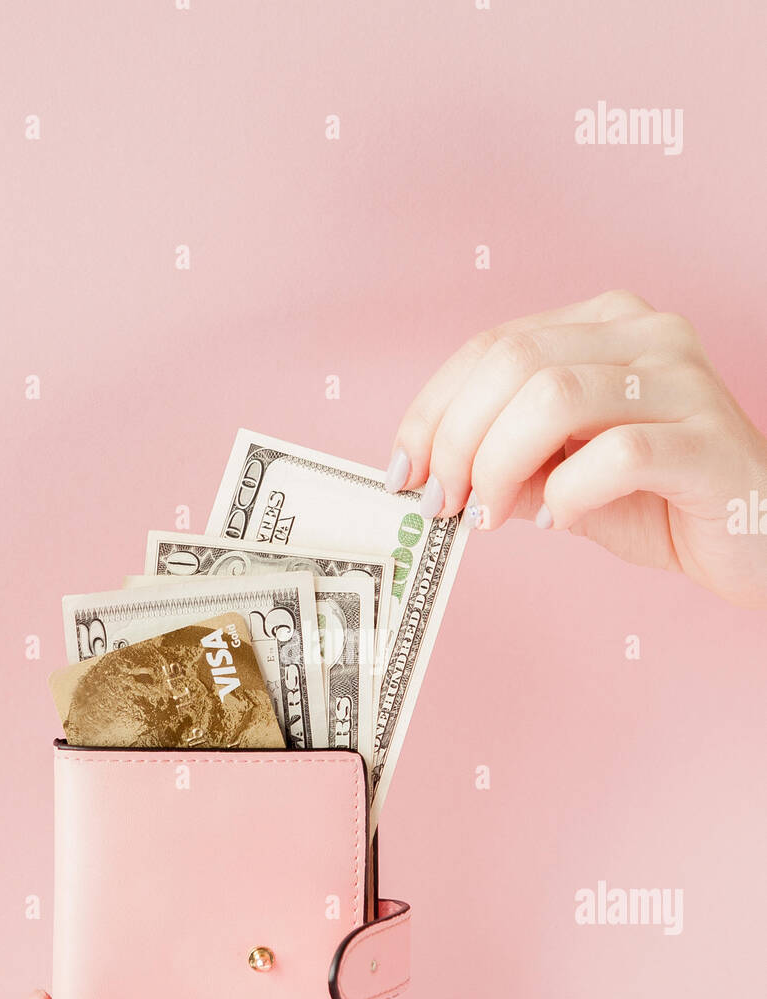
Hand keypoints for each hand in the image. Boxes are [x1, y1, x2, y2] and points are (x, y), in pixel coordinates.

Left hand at [387, 290, 766, 605]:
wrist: (758, 536)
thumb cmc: (660, 499)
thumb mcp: (563, 473)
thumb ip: (508, 458)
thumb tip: (432, 474)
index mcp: (603, 325)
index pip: (494, 345)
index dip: (435, 409)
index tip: (404, 469)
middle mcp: (644, 333)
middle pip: (514, 360)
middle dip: (458, 438)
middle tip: (445, 502)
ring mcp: (681, 379)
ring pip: (554, 395)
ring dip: (501, 464)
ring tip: (494, 516)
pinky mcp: (706, 439)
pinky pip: (616, 453)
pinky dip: (569, 493)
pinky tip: (562, 521)